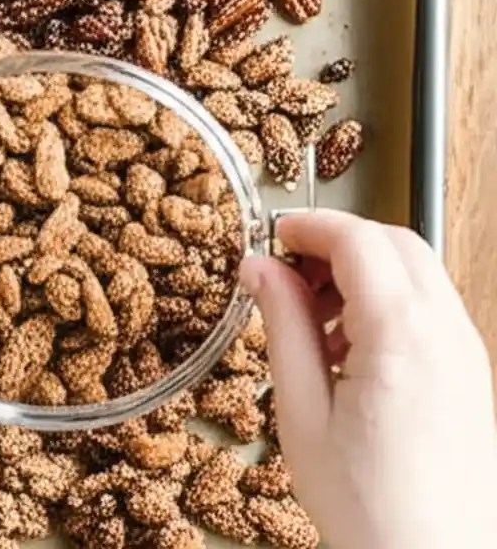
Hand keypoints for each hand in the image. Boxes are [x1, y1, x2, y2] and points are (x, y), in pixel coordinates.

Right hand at [241, 211, 496, 548]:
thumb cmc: (371, 506)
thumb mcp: (301, 412)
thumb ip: (283, 327)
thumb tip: (260, 269)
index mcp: (402, 337)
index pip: (359, 240)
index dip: (309, 226)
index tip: (270, 233)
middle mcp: (447, 334)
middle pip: (396, 242)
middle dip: (337, 241)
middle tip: (285, 268)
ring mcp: (467, 352)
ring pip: (417, 271)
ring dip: (363, 271)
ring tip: (313, 318)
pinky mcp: (471, 373)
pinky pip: (430, 308)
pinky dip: (387, 303)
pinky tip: (349, 348)